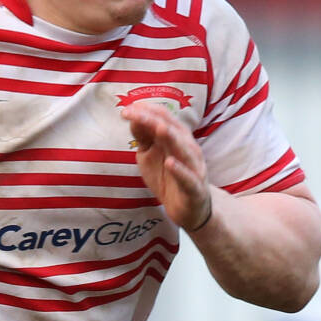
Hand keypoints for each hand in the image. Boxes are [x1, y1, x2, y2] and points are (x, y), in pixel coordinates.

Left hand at [122, 103, 214, 233]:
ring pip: (184, 149)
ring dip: (171, 137)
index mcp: (177, 137)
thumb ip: (142, 137)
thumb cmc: (168, 177)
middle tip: (132, 113)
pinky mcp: (195, 188)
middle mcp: (188, 148)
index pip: (163, 118)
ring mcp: (194, 167)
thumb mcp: (149, 155)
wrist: (186, 209)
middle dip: (152, 120)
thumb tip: (132, 117)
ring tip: (157, 127)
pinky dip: (179, 170)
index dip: (145, 112)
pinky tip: (170, 163)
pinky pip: (188, 178)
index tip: (125, 110)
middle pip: (172, 129)